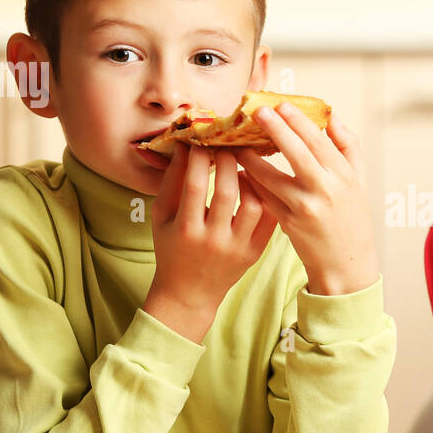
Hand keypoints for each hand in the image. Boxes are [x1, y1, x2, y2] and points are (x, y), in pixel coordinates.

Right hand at [144, 142, 278, 340]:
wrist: (189, 292)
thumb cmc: (171, 248)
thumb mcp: (162, 216)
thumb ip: (172, 181)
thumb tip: (186, 145)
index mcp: (186, 230)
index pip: (195, 184)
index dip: (200, 157)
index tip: (203, 140)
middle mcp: (214, 240)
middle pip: (228, 191)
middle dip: (229, 161)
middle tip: (228, 145)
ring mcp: (237, 248)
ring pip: (255, 205)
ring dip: (250, 179)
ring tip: (241, 167)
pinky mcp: (255, 253)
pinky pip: (269, 220)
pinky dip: (266, 197)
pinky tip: (255, 185)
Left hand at [234, 104, 379, 295]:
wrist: (347, 263)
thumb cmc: (352, 218)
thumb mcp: (359, 181)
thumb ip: (348, 147)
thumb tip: (332, 116)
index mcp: (344, 176)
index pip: (319, 142)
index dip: (298, 122)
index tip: (281, 104)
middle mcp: (325, 191)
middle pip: (298, 154)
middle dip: (275, 130)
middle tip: (256, 111)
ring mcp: (305, 208)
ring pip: (272, 177)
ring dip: (252, 158)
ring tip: (237, 142)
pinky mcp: (288, 224)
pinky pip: (265, 197)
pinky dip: (252, 181)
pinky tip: (241, 170)